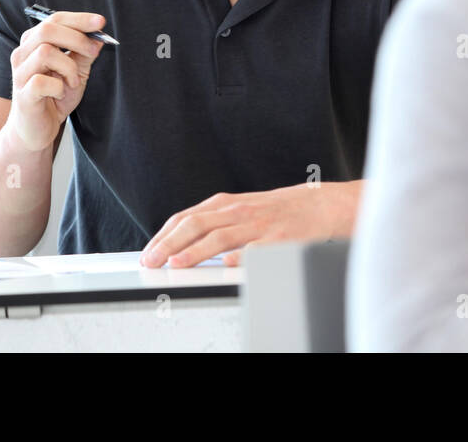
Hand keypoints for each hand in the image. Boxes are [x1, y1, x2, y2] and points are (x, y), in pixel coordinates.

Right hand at [8, 11, 108, 151]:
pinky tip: (59, 94)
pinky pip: (41, 81)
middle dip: (77, 38)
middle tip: (94, 52)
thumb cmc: (54, 96)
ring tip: (73, 81)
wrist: (38, 129)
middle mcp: (23, 53)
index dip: (79, 19)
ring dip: (68, 66)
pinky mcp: (22, 94)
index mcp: (34, 42)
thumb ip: (84, 53)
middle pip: (47, 30)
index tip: (101, 22)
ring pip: (45, 52)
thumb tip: (99, 37)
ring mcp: (20, 74)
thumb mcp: (76, 71)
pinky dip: (58, 87)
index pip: (54, 19)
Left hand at [139, 181, 362, 267]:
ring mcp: (258, 224)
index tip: (149, 253)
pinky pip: (256, 247)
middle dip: (170, 244)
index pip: (186, 218)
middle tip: (153, 261)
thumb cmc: (276, 211)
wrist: (318, 206)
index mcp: (227, 204)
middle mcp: (239, 211)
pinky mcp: (279, 238)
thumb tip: (178, 242)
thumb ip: (213, 222)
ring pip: (220, 236)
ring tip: (177, 265)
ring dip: (195, 251)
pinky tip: (226, 264)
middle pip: (197, 224)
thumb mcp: (241, 209)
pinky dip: (240, 255)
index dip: (164, 236)